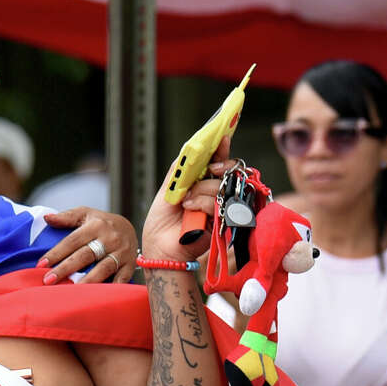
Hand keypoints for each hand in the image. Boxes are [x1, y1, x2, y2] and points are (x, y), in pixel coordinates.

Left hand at [37, 207, 136, 284]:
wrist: (130, 227)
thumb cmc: (101, 223)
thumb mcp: (85, 214)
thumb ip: (66, 217)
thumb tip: (47, 218)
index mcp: (96, 226)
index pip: (72, 241)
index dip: (56, 253)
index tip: (41, 265)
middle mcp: (110, 239)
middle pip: (85, 256)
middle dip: (65, 269)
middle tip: (48, 280)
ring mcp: (121, 253)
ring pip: (103, 269)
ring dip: (87, 281)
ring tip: (71, 292)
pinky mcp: (130, 265)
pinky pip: (122, 278)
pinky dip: (112, 288)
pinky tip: (98, 297)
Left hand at [141, 134, 232, 261]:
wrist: (159, 247)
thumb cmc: (162, 222)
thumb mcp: (167, 191)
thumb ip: (179, 172)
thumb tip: (189, 150)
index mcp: (200, 185)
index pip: (216, 163)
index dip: (220, 150)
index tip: (221, 138)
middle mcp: (213, 194)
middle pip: (227, 172)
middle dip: (220, 166)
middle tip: (211, 167)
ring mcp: (219, 208)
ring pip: (221, 187)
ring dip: (202, 191)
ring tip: (186, 201)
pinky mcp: (222, 222)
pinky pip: (219, 204)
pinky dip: (202, 203)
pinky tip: (190, 208)